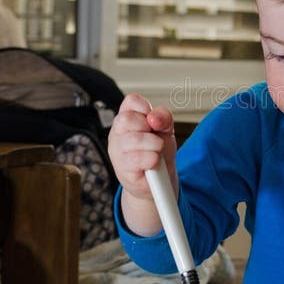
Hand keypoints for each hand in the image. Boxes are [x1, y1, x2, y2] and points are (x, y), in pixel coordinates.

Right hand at [108, 93, 177, 234]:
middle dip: (148, 128)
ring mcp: (117, 151)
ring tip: (156, 152)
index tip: (154, 122)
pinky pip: (138, 159)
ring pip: (133, 139)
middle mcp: (117, 133)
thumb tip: (154, 117)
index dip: (146, 108)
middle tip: (155, 139)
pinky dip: (152, 160)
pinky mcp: (121, 169)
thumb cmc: (158, 152)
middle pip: (127, 119)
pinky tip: (153, 163)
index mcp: (127, 119)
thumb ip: (163, 118)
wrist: (159, 182)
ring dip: (154, 145)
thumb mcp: (166, 131)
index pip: (131, 101)